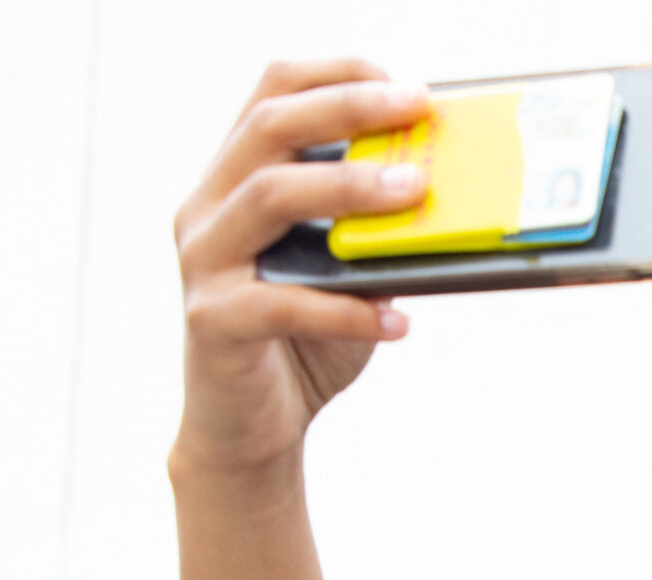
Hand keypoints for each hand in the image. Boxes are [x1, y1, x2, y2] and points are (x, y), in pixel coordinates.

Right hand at [170, 60, 430, 476]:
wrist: (248, 432)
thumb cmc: (303, 343)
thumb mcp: (345, 273)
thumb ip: (372, 231)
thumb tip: (446, 194)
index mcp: (235, 179)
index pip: (272, 92)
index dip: (336, 75)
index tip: (403, 84)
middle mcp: (208, 207)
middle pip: (269, 126)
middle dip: (347, 109)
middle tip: (416, 110)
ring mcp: (204, 261)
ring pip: (269, 196)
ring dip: (348, 188)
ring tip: (413, 193)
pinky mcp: (214, 320)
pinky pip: (284, 303)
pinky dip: (348, 311)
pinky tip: (398, 322)